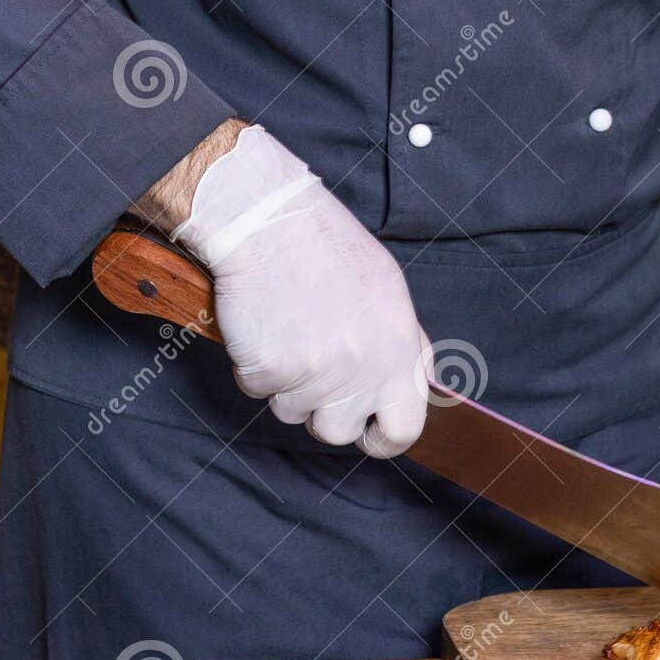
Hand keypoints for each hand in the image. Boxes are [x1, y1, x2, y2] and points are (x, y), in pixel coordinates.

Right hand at [170, 125, 431, 456]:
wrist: (268, 222)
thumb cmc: (324, 248)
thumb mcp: (386, 291)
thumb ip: (397, 345)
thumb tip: (403, 385)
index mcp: (400, 347)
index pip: (406, 426)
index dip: (383, 437)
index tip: (365, 430)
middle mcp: (366, 366)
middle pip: (341, 431)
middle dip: (322, 414)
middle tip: (311, 375)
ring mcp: (319, 373)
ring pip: (293, 412)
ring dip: (285, 384)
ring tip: (287, 331)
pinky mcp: (273, 371)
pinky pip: (258, 391)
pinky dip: (254, 366)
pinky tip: (263, 326)